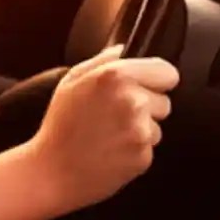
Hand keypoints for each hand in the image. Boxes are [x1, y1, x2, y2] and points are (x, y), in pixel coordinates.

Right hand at [25, 45, 178, 211]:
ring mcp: (140, 130)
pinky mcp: (143, 156)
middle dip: (147, 107)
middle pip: (164, 101)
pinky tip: (112, 150)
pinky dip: (135, 150)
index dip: (156, 79)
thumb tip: (124, 49)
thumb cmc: (60, 125)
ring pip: (158, 127)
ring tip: (111, 134)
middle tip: (116, 115)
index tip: (145, 86)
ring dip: (141, 130)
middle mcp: (133, 101)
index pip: (167, 72)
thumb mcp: (71, 81)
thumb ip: (102, 60)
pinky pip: (149, 148)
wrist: (52, 170)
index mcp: (116, 76)